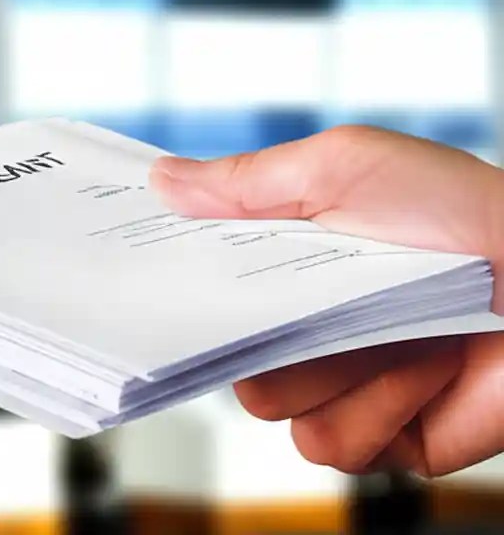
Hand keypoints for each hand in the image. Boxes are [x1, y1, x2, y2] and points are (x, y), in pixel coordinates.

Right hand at [150, 126, 503, 475]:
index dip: (176, 292)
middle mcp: (304, 331)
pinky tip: (423, 369)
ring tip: (395, 329)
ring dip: (332, 370)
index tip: (153, 284)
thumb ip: (247, 180)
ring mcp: (340, 386)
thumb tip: (162, 182)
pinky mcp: (382, 438)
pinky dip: (375, 409)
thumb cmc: (458, 209)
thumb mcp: (344, 166)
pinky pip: (330, 446)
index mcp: (283, 270)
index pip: (200, 290)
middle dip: (267, 335)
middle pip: (226, 359)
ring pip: (271, 406)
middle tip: (316, 302)